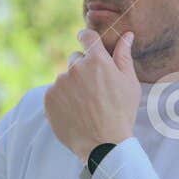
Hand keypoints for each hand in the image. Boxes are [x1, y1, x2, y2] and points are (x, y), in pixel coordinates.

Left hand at [43, 28, 139, 158]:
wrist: (103, 144)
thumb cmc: (121, 113)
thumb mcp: (129, 83)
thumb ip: (124, 56)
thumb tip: (127, 35)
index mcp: (97, 60)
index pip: (87, 36)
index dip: (86, 37)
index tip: (85, 41)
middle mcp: (75, 68)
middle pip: (75, 59)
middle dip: (83, 69)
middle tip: (94, 90)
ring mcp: (60, 83)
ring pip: (65, 77)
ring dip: (72, 85)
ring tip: (85, 105)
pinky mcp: (49, 97)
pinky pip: (54, 91)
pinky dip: (62, 99)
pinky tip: (74, 112)